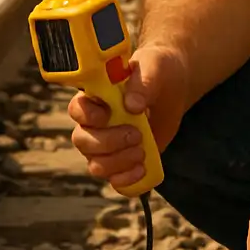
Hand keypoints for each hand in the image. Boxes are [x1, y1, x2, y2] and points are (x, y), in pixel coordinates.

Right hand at [67, 44, 187, 190]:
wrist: (173, 88)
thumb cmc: (158, 71)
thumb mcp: (154, 68)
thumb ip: (143, 83)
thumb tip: (132, 105)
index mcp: (96, 96)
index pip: (77, 110)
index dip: (87, 116)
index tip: (108, 114)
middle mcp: (95, 122)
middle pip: (83, 141)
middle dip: (109, 143)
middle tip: (137, 135)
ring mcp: (107, 144)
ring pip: (95, 165)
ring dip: (118, 162)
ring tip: (142, 151)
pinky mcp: (123, 160)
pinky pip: (113, 180)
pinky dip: (125, 180)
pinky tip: (142, 169)